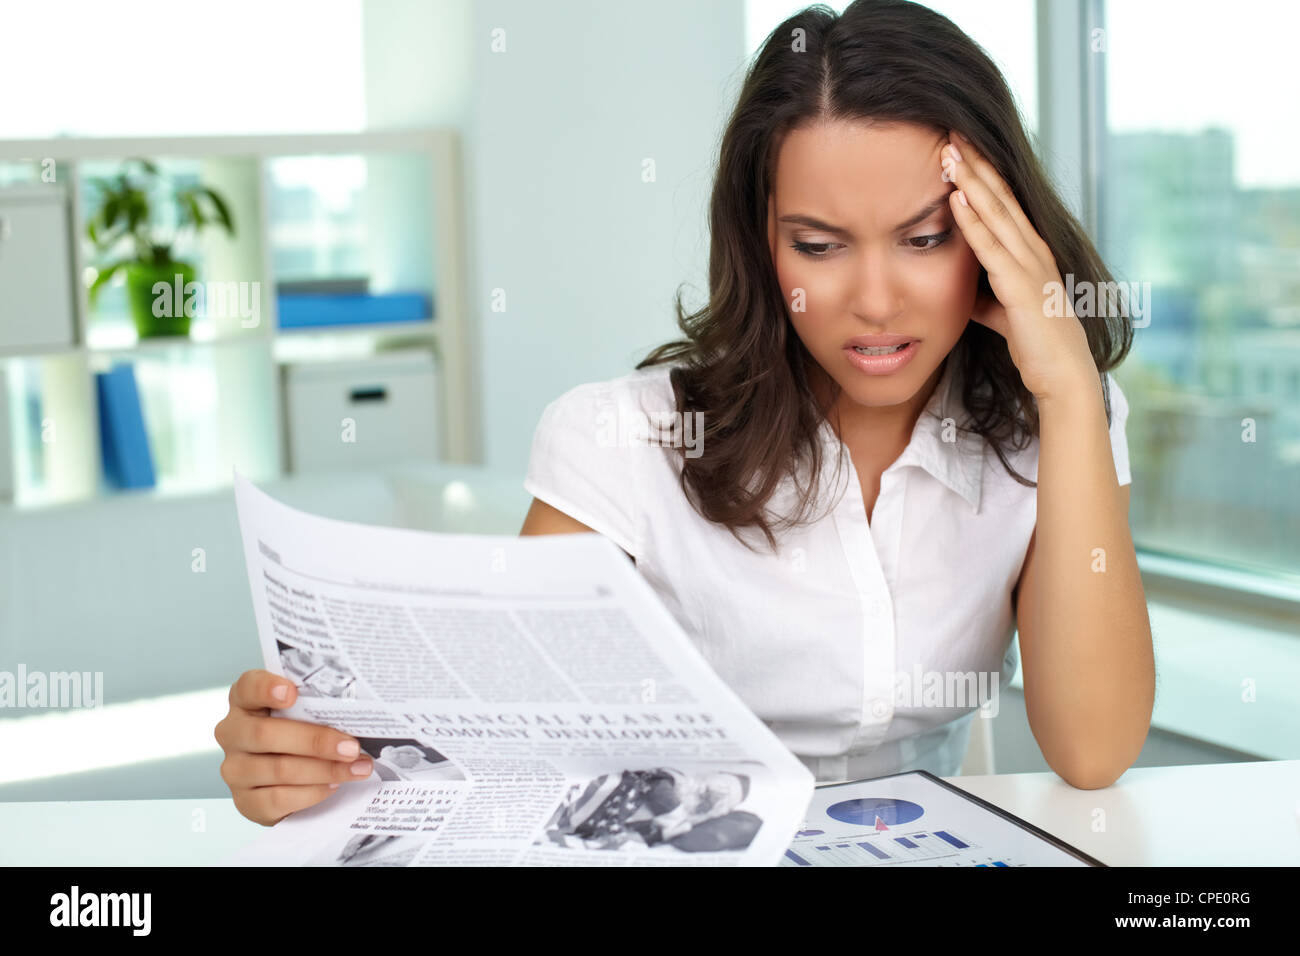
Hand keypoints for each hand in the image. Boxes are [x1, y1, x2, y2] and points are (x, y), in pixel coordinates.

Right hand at [214, 669, 373, 825]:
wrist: (291, 781)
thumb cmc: (303, 735)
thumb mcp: (306, 713)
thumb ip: (317, 705)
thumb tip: (356, 709)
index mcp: (245, 702)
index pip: (248, 687)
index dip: (266, 688)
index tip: (292, 692)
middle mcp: (233, 733)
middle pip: (265, 734)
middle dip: (315, 741)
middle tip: (352, 747)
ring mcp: (235, 769)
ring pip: (278, 769)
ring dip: (325, 770)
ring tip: (357, 768)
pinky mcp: (245, 802)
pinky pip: (278, 799)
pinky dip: (312, 793)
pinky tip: (333, 786)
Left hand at [941, 129, 1096, 401]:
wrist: (1062, 376)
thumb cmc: (1035, 344)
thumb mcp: (1002, 311)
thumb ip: (984, 294)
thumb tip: (962, 289)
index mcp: (1029, 252)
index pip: (1002, 202)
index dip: (981, 172)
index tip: (958, 146)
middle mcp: (1033, 250)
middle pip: (999, 196)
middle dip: (975, 162)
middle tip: (950, 130)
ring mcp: (1029, 265)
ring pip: (996, 213)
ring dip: (971, 180)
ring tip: (949, 151)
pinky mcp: (1021, 287)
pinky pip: (990, 247)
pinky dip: (973, 220)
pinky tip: (956, 197)